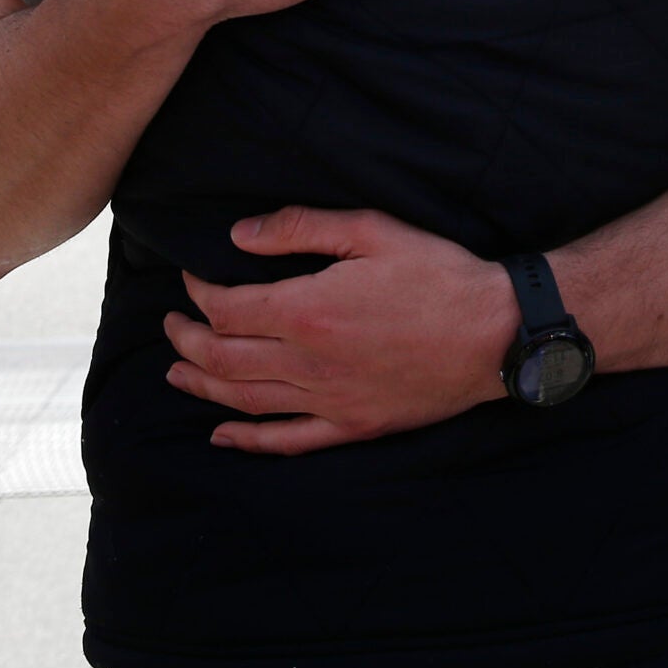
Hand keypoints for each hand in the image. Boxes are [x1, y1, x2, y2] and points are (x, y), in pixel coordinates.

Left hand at [164, 207, 517, 453]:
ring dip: (201, 385)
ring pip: (244, 399)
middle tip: (172, 325)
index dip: (200, 294)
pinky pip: (287, 440)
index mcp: (308, 310)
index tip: (193, 279)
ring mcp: (328, 399)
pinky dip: (247, 440)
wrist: (496, 332)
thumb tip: (240, 235)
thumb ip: (301, 228)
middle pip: (222, 358)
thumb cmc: (439, 275)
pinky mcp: (353, 425)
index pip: (227, 308)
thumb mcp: (373, 231)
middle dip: (187, 340)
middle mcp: (308, 362)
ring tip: (176, 372)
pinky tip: (223, 434)